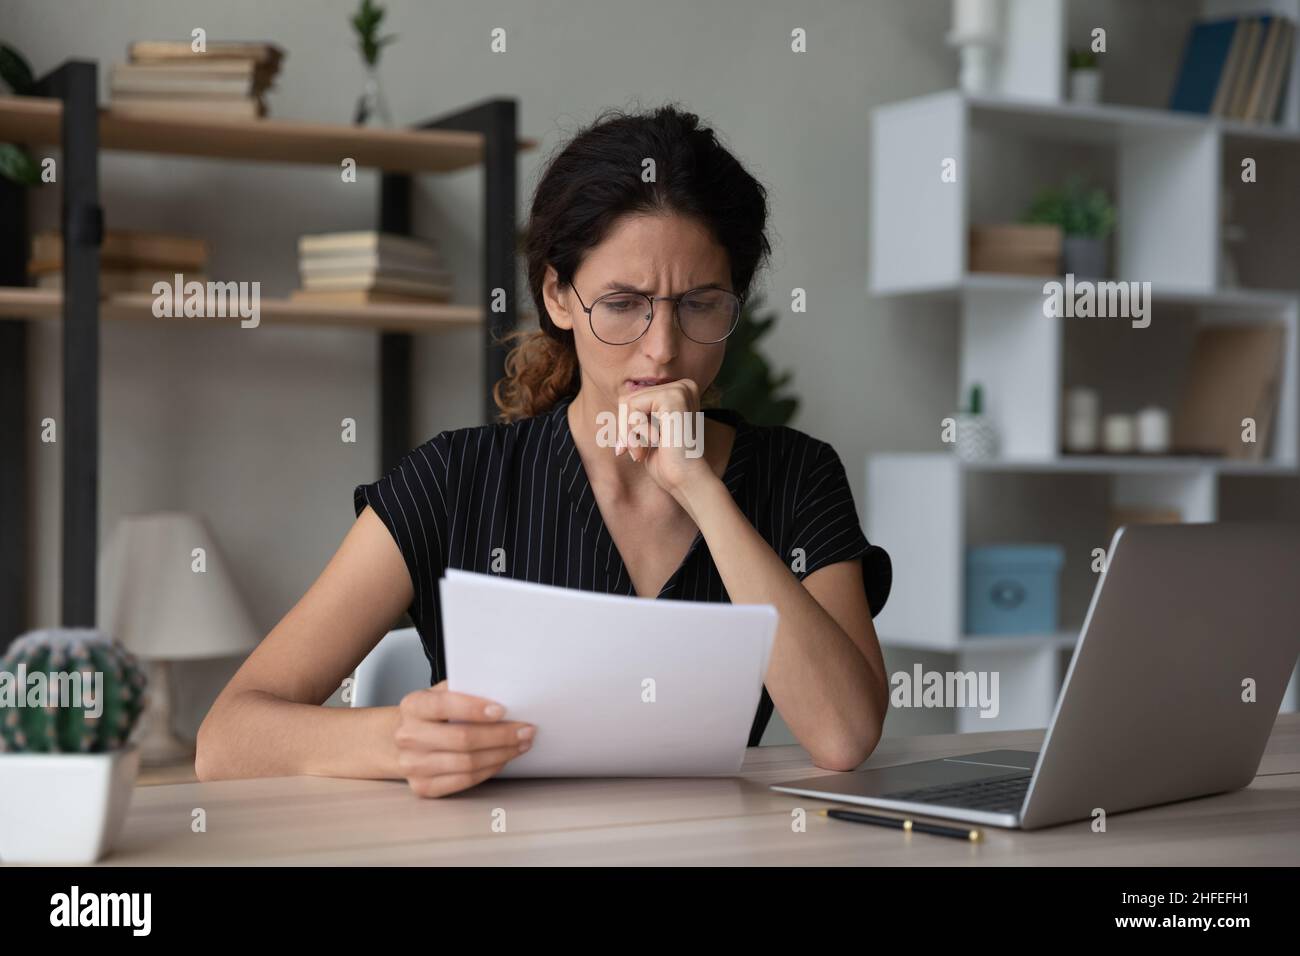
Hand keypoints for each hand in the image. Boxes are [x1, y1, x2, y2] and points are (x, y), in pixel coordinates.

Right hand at [394, 680, 534, 797]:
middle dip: (501, 735)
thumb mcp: (440, 694)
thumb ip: (465, 690)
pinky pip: (464, 781)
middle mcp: (408, 736)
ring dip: (501, 754)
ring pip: (467, 763)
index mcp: (413, 706)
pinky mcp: (423, 787)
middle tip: (526, 729)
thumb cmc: (431, 714)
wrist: (402, 741)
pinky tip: (503, 759)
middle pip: (462, 739)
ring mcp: (413, 765)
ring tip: (521, 744)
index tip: (503, 710)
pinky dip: (489, 770)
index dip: (475, 708)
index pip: (445, 705)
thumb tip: (504, 692)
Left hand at [617, 378, 716, 500]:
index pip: (634, 398)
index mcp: (680, 393)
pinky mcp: (673, 396)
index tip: (629, 448)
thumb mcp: (648, 433)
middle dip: (625, 429)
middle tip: (634, 453)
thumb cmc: (668, 463)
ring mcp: (680, 389)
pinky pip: (633, 404)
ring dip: (628, 432)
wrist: (686, 480)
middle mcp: (683, 386)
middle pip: (628, 398)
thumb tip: (622, 398)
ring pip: (628, 401)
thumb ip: (638, 414)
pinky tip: (651, 444)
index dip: (626, 426)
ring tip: (641, 452)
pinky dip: (634, 429)